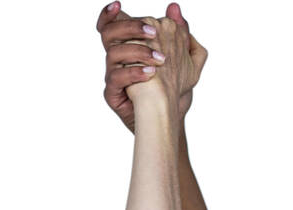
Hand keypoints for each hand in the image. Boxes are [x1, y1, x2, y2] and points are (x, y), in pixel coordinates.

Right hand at [97, 3, 205, 132]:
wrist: (169, 116)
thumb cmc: (172, 87)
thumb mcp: (183, 57)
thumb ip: (180, 32)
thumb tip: (174, 8)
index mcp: (129, 45)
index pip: (111, 24)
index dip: (109, 13)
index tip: (118, 5)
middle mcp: (118, 58)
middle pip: (109, 33)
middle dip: (130, 27)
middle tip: (153, 32)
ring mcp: (114, 75)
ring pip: (112, 54)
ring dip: (137, 51)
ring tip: (160, 60)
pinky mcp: (113, 94)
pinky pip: (115, 78)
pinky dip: (133, 73)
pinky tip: (151, 73)